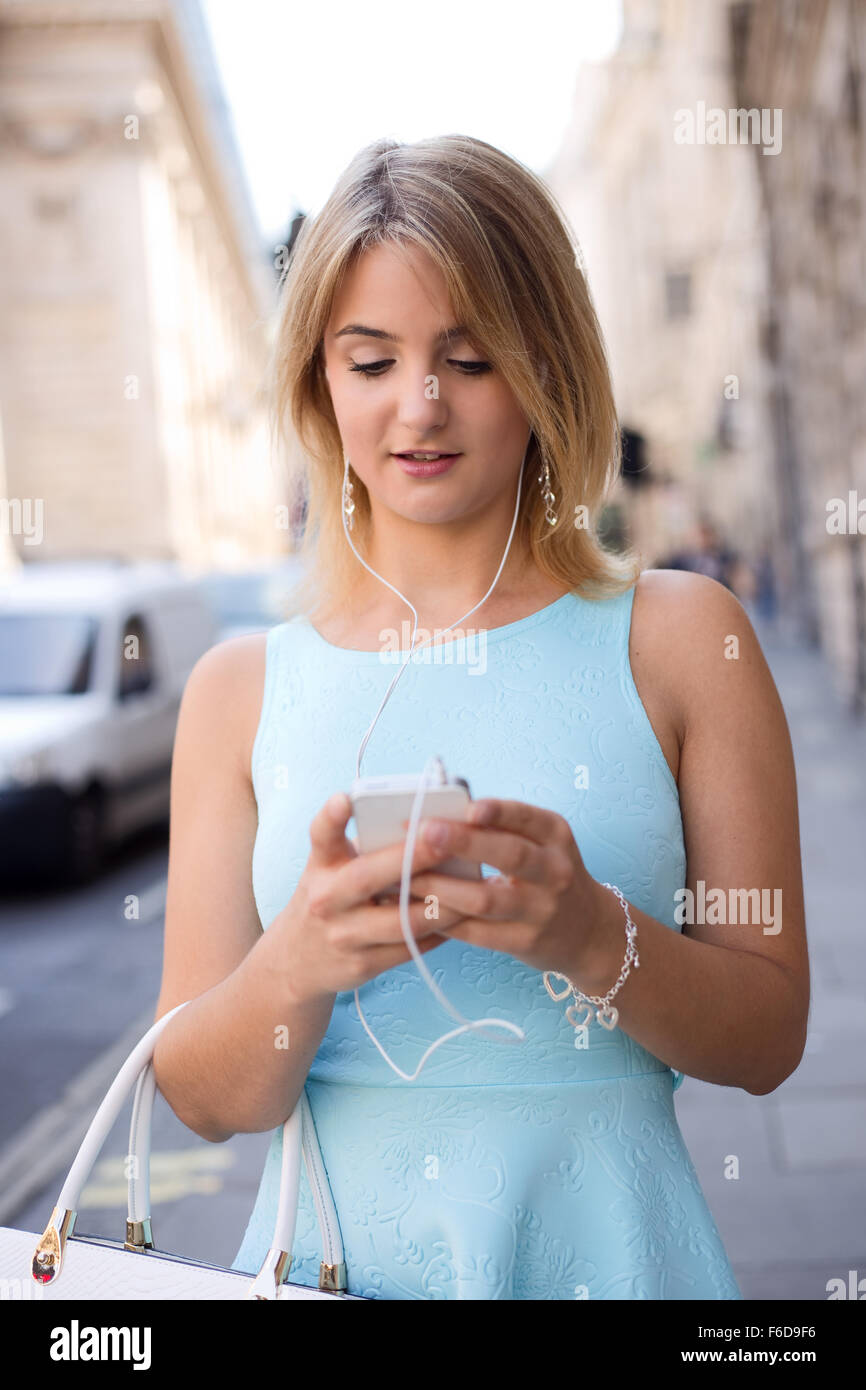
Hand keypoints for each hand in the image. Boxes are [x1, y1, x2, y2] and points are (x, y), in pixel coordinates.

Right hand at [272, 792, 467, 1003]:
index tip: (344, 799)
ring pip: (400, 921)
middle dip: (411, 859)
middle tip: (447, 842)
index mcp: (322, 865)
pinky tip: (461, 918)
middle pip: (367, 877)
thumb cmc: (331, 898)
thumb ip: (368, 846)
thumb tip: (429, 822)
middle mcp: (326, 899)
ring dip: (441, 905)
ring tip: (472, 888)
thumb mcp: (333, 867)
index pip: (321, 836)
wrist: (298, 960)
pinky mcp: (362, 964)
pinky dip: (439, 932)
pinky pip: (410, 948)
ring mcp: (343, 935)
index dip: (332, 817)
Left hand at [407, 798, 612, 985]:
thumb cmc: (548, 876)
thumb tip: (441, 814)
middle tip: (424, 832)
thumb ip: (502, 828)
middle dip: (464, 843)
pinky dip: (446, 921)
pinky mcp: (525, 941)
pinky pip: (479, 932)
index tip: (469, 807)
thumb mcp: (542, 844)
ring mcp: (542, 910)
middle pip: (509, 855)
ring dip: (444, 887)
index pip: (528, 818)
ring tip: (410, 877)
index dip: (499, 812)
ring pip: (487, 899)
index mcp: (556, 836)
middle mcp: (555, 871)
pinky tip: (421, 910)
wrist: (588, 931)